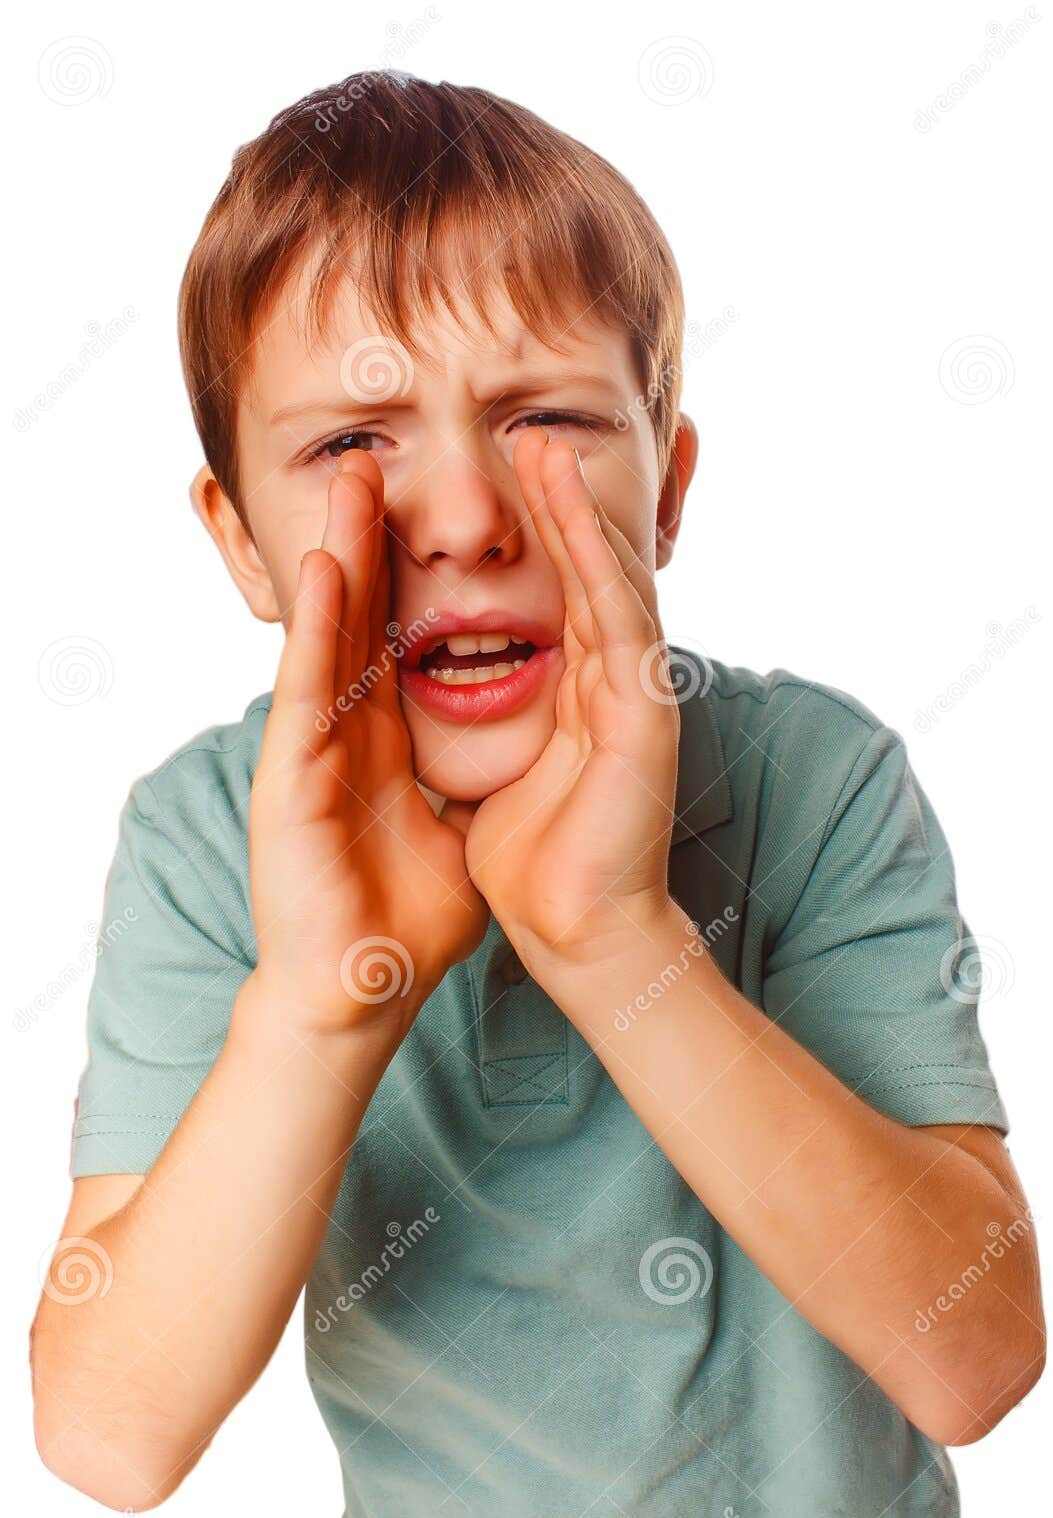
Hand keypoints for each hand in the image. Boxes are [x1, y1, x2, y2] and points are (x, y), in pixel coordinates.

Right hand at [249, 452, 488, 1034]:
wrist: (362, 993)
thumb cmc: (405, 924)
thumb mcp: (457, 831)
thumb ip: (474, 783)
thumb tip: (523, 759)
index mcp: (382, 743)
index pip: (399, 641)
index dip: (414, 578)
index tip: (438, 518)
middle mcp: (343, 734)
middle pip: (361, 620)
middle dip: (373, 540)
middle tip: (380, 464)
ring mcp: (312, 751)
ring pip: (330, 634)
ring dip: (343, 554)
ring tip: (353, 481)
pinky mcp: (290, 779)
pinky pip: (308, 688)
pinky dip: (319, 627)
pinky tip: (332, 567)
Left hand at [462, 429, 680, 973]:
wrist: (576, 932)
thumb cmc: (536, 867)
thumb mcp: (501, 771)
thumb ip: (494, 725)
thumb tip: (451, 698)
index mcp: (583, 699)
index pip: (561, 602)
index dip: (535, 542)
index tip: (499, 489)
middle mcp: (616, 685)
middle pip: (590, 575)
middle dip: (560, 505)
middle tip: (530, 436)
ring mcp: (636, 693)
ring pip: (607, 579)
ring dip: (576, 509)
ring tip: (544, 445)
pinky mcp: (643, 709)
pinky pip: (615, 614)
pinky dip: (592, 554)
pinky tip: (569, 503)